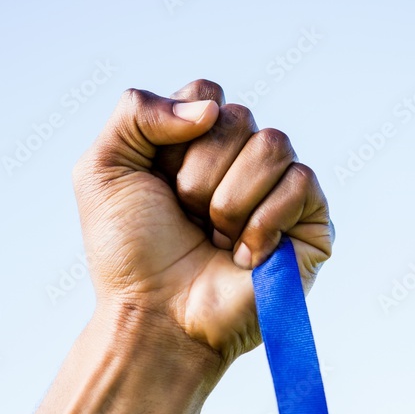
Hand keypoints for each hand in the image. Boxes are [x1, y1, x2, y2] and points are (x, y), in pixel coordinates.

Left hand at [73, 78, 333, 366]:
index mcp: (198, 143)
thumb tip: (211, 109)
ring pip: (274, 145)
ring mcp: (279, 191)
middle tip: (187, 217)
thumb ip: (137, 110)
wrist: (157, 317)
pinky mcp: (311, 224)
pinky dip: (264, 222)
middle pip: (239, 117)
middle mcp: (242, 161)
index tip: (161, 182)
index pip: (207, 96)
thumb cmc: (130, 253)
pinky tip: (243, 255)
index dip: (179, 137)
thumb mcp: (103, 169)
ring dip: (230, 201)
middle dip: (200, 175)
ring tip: (215, 239)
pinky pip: (302, 183)